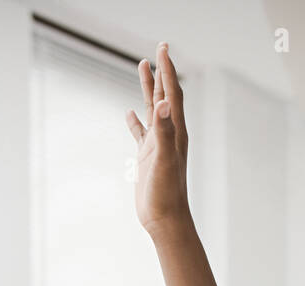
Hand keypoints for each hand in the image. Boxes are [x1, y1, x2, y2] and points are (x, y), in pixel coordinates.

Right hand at [124, 43, 190, 237]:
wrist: (165, 219)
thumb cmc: (167, 193)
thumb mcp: (164, 160)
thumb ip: (163, 132)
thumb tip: (162, 104)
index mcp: (175, 131)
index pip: (172, 94)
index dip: (167, 71)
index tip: (162, 48)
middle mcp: (168, 134)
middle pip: (165, 95)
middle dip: (162, 71)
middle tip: (160, 48)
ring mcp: (157, 145)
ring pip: (152, 109)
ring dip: (149, 88)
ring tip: (143, 67)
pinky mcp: (147, 157)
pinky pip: (140, 132)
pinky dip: (135, 120)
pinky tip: (129, 113)